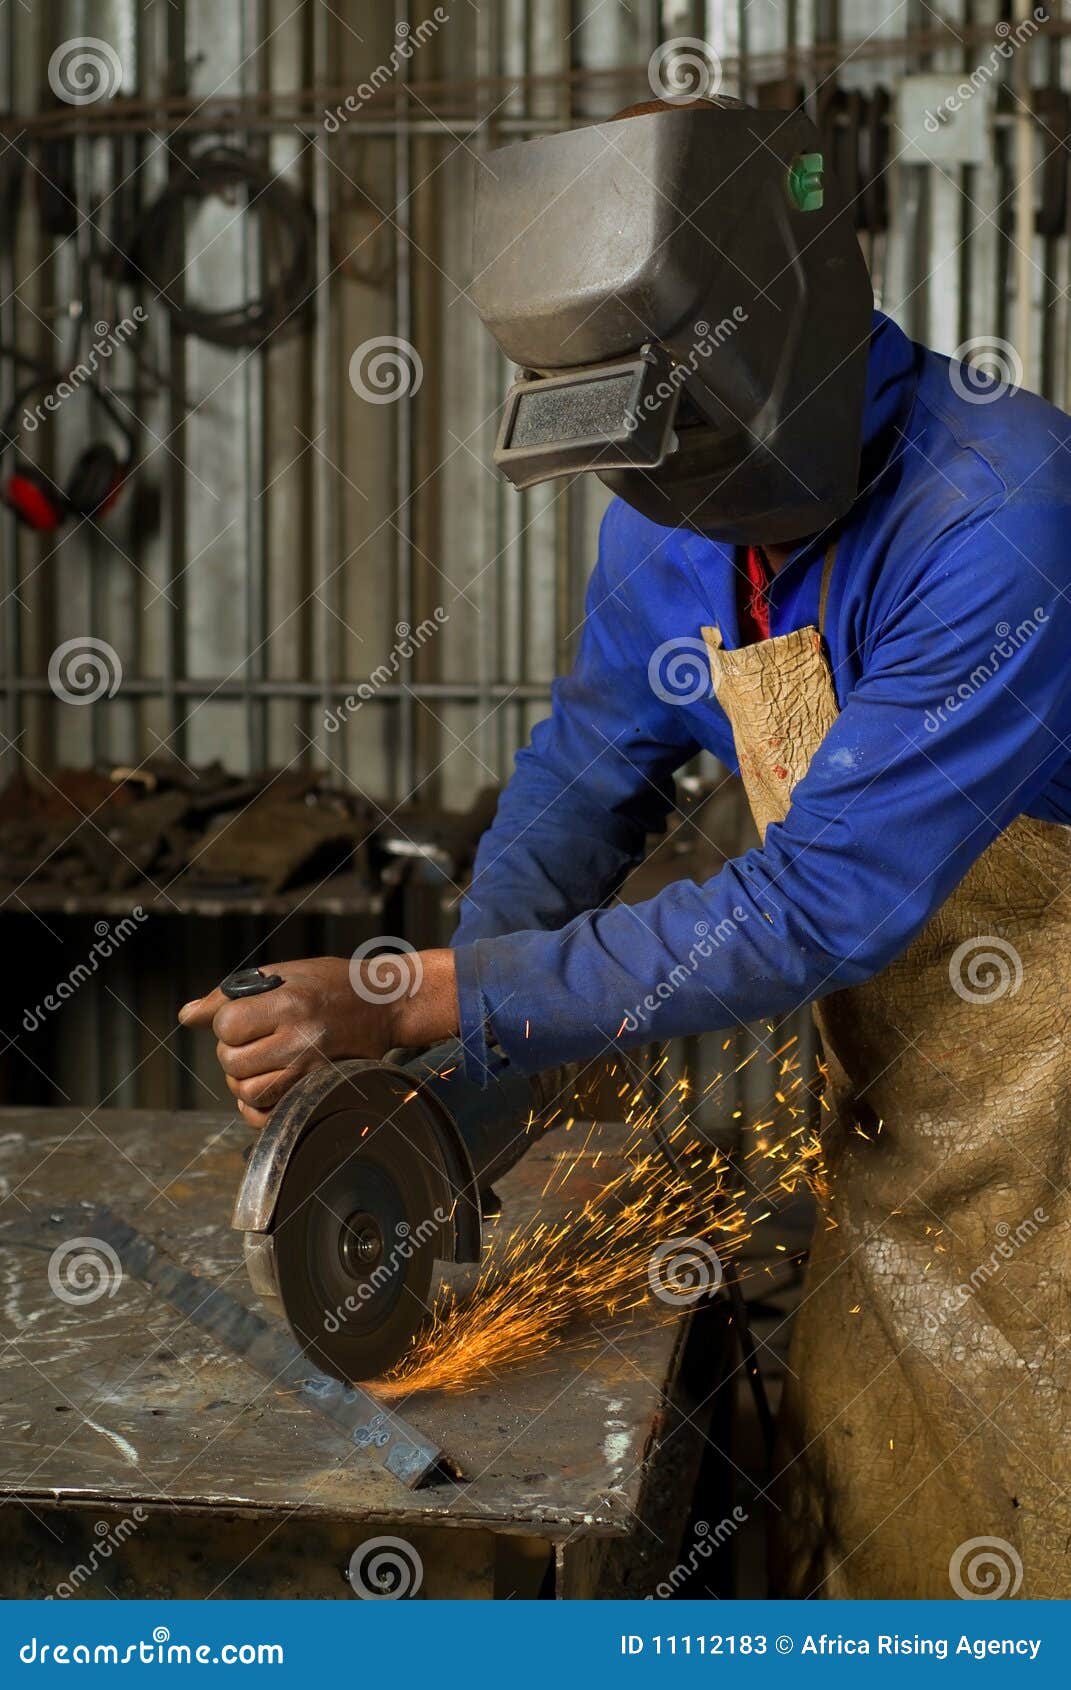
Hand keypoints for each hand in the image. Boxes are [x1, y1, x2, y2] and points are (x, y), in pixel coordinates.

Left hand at [178, 950, 458, 1128]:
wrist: (385, 1003)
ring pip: (247, 1091)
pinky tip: (265, 1085)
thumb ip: (229, 996)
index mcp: (289, 1004)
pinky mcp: (318, 1090)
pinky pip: (266, 1116)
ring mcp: (311, 1070)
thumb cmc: (330, 982)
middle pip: (232, 1062)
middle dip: (233, 1052)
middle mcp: (300, 1040)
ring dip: (244, 1078)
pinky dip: (255, 1107)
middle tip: (253, 1039)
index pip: (227, 1025)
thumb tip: (187, 1016)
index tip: (245, 1015)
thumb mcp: (282, 975)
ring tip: (262, 1060)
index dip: (227, 1022)